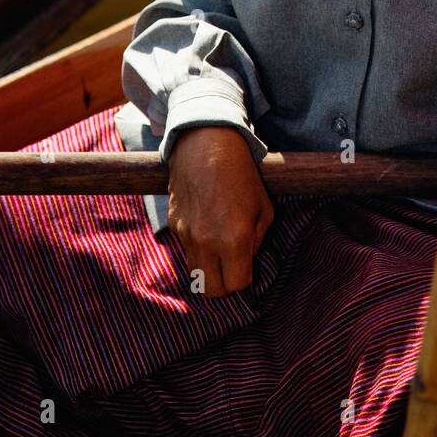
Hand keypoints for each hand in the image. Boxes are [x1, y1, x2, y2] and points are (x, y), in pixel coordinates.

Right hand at [167, 125, 273, 297]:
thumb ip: (258, 241)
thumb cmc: (242, 175)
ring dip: (208, 270)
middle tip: (232, 269)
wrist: (206, 145)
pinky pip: (186, 249)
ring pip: (195, 273)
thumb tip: (248, 260)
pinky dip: (197, 248)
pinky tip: (206, 226)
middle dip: (224, 285)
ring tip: (219, 251)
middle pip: (212, 290)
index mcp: (234, 239)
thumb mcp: (264, 208)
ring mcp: (186, 235)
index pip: (237, 285)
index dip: (245, 279)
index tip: (248, 267)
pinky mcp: (173, 225)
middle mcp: (207, 242)